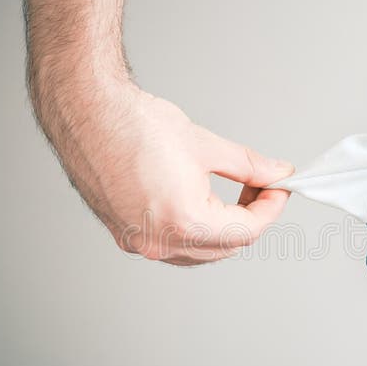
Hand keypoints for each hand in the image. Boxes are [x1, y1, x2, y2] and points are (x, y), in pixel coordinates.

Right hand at [40, 79, 294, 265]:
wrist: (87, 113)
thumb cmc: (134, 125)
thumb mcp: (206, 145)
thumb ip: (248, 166)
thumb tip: (276, 174)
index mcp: (185, 222)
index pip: (247, 231)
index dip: (271, 209)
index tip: (279, 189)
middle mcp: (159, 241)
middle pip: (226, 247)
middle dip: (250, 219)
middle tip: (260, 187)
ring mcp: (140, 242)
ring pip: (200, 253)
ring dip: (223, 229)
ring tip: (234, 193)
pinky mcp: (126, 235)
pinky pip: (173, 247)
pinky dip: (195, 232)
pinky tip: (202, 202)